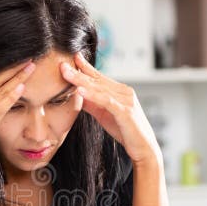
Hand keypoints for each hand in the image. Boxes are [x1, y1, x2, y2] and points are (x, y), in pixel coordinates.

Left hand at [60, 53, 161, 167]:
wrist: (144, 147)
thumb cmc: (125, 131)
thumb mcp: (103, 114)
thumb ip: (91, 103)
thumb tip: (76, 94)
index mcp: (119, 91)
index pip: (99, 76)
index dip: (85, 67)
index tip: (72, 58)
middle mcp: (124, 92)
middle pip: (97, 80)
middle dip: (79, 71)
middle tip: (62, 63)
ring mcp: (126, 100)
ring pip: (100, 88)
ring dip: (82, 80)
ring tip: (67, 74)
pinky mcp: (125, 111)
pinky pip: (106, 101)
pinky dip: (93, 95)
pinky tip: (80, 91)